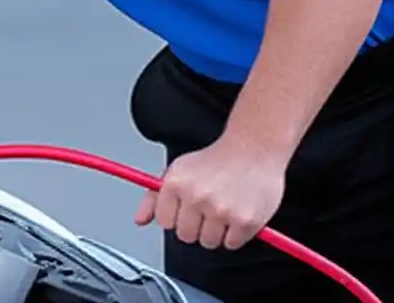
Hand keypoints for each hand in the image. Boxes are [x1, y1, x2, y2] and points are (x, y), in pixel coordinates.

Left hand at [134, 134, 287, 250]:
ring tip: (223, 210)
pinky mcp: (245, 221)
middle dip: (196, 226)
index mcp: (175, 184)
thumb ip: (154, 197)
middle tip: (207, 210)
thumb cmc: (215, 160)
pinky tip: (237, 213)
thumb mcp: (177, 171)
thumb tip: (139, 220)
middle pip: (185, 236)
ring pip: (208, 242)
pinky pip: (232, 244)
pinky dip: (236, 234)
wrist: (253, 149)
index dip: (176, 216)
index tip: (185, 209)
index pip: (164, 222)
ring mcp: (221, 210)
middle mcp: (196, 197)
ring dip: (216, 231)